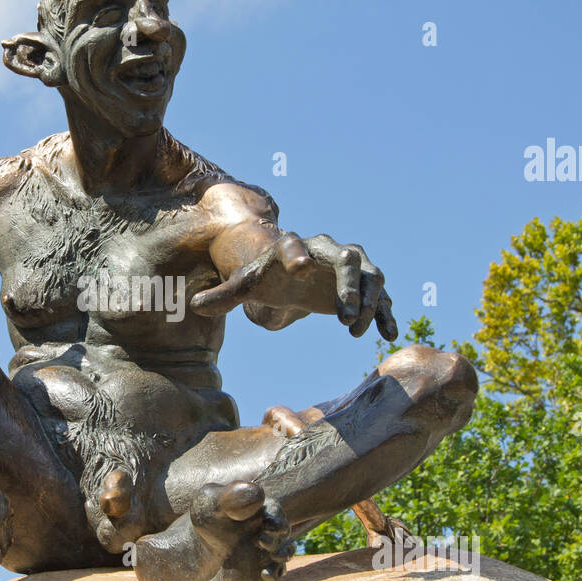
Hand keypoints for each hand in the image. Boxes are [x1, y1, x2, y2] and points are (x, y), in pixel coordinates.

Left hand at [190, 232, 397, 340]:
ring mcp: (352, 267)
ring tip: (354, 331)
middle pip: (347, 258)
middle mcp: (328, 251)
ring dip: (370, 302)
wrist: (294, 279)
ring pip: (372, 276)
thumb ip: (224, 294)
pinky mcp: (366, 286)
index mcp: (294, 247)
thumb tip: (193, 305)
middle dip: (348, 285)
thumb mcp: (246, 287)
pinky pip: (383, 297)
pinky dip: (388, 314)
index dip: (296, 253)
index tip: (299, 269)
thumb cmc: (269, 280)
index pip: (295, 244)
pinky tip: (388, 336)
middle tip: (344, 315)